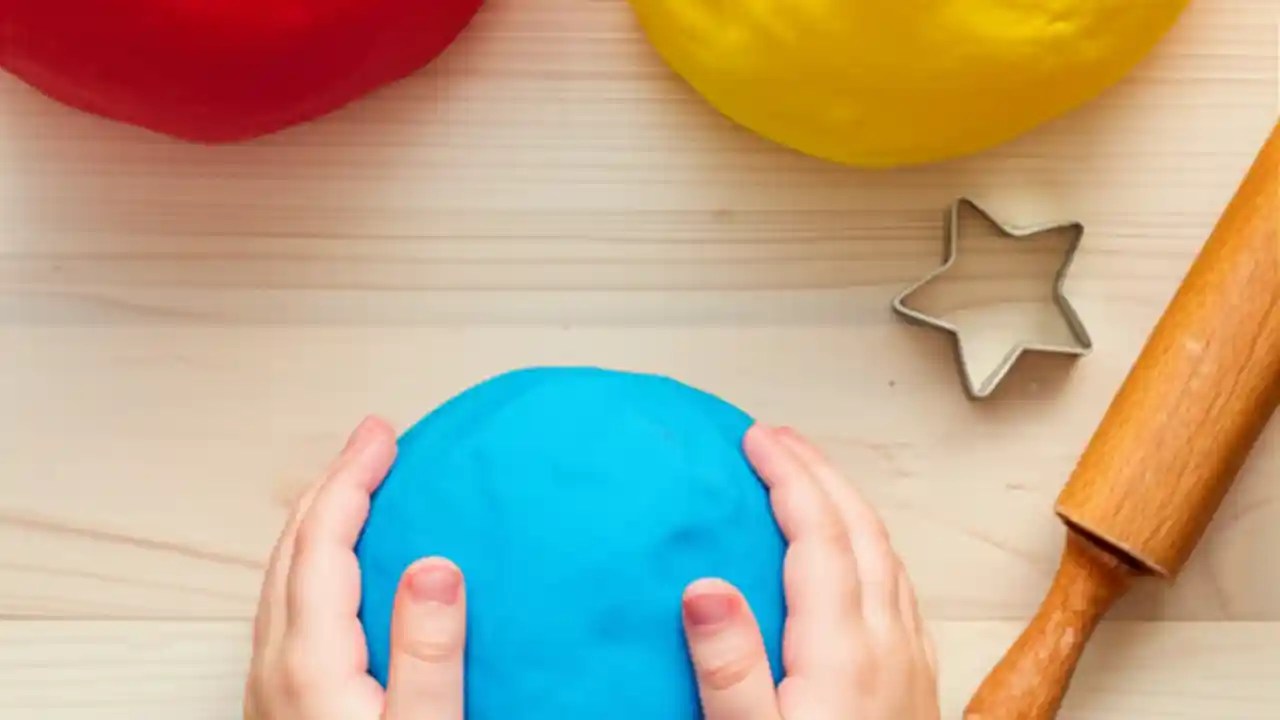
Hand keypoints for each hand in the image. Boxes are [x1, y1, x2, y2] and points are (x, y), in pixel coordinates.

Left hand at [244, 416, 468, 719]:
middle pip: (290, 550)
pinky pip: (287, 609)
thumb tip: (435, 567)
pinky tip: (340, 570)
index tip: (380, 436)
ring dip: (318, 521)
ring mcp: (271, 688)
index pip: (322, 543)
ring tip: (354, 490)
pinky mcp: (282, 707)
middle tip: (370, 443)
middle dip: (331, 485)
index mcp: (310, 662)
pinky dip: (313, 563)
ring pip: (282, 578)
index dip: (351, 479)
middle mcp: (277, 668)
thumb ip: (429, 653)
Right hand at [681, 424, 939, 719]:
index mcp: (840, 652)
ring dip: (848, 504)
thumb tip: (705, 590)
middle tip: (781, 439)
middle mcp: (886, 647)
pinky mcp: (918, 685)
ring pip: (888, 555)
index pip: (817, 534)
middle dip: (819, 472)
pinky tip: (858, 557)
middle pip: (860, 529)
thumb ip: (729, 669)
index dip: (787, 475)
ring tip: (813, 481)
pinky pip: (901, 592)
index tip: (757, 439)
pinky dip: (873, 550)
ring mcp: (910, 663)